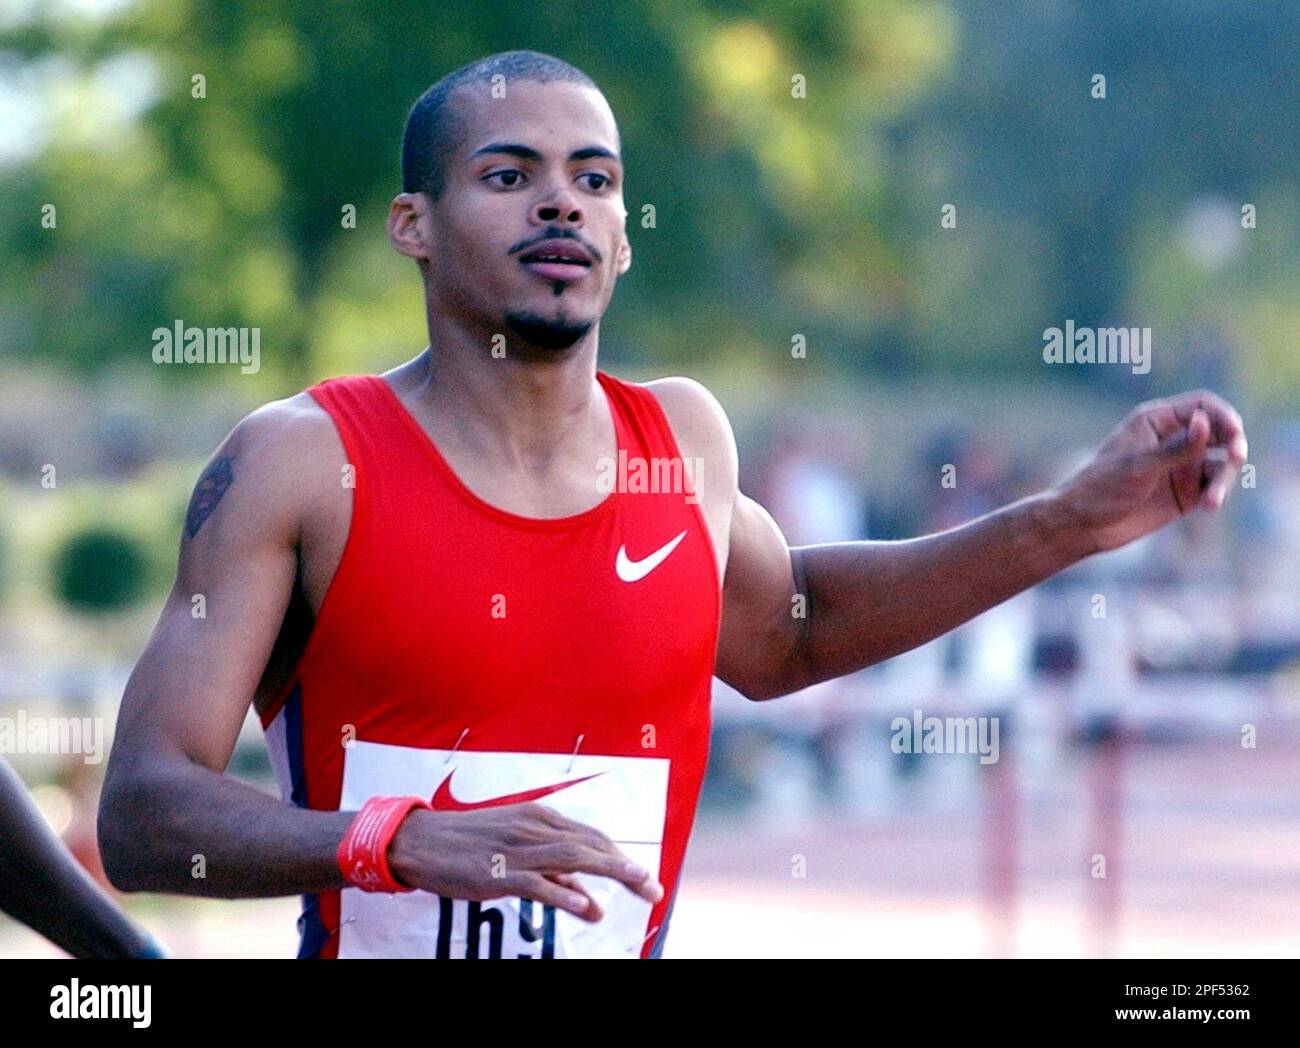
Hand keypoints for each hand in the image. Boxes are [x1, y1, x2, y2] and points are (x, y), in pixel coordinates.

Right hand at [386, 803, 663, 921]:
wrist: (420, 841)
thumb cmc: (470, 845)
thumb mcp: (516, 850)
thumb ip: (554, 873)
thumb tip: (590, 900)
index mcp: (540, 817)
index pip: (592, 836)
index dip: (621, 856)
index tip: (644, 876)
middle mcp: (534, 828)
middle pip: (591, 846)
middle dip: (627, 867)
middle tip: (655, 888)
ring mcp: (517, 849)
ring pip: (573, 858)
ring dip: (611, 872)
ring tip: (639, 887)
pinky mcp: (498, 873)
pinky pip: (537, 883)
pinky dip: (564, 893)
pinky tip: (585, 905)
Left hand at [1049, 389, 1247, 553]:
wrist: (1082, 525)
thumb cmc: (1101, 488)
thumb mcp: (1139, 466)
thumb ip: (1177, 447)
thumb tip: (1207, 421)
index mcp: (1156, 421)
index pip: (1202, 406)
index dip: (1223, 416)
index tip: (1234, 433)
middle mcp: (1172, 440)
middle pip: (1219, 432)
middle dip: (1232, 444)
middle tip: (1236, 457)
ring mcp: (1180, 467)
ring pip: (1220, 463)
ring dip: (1225, 478)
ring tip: (1211, 501)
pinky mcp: (1185, 493)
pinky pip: (1214, 487)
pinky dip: (1217, 494)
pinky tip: (1209, 506)